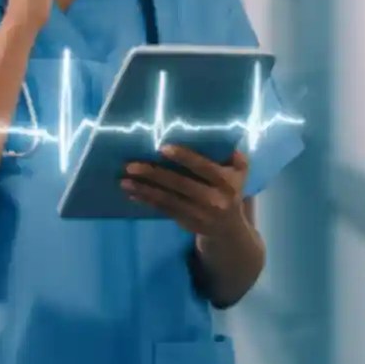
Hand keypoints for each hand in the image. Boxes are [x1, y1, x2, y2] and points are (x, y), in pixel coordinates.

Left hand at [122, 147, 249, 237]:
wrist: (229, 230)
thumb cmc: (230, 190)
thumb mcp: (240, 173)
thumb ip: (235, 156)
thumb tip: (223, 134)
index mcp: (226, 182)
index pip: (203, 168)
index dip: (184, 158)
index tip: (163, 148)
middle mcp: (214, 199)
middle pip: (180, 184)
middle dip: (154, 174)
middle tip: (131, 166)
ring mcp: (199, 213)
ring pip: (168, 199)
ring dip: (144, 189)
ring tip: (124, 180)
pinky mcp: (186, 222)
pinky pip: (164, 210)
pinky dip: (146, 201)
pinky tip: (132, 193)